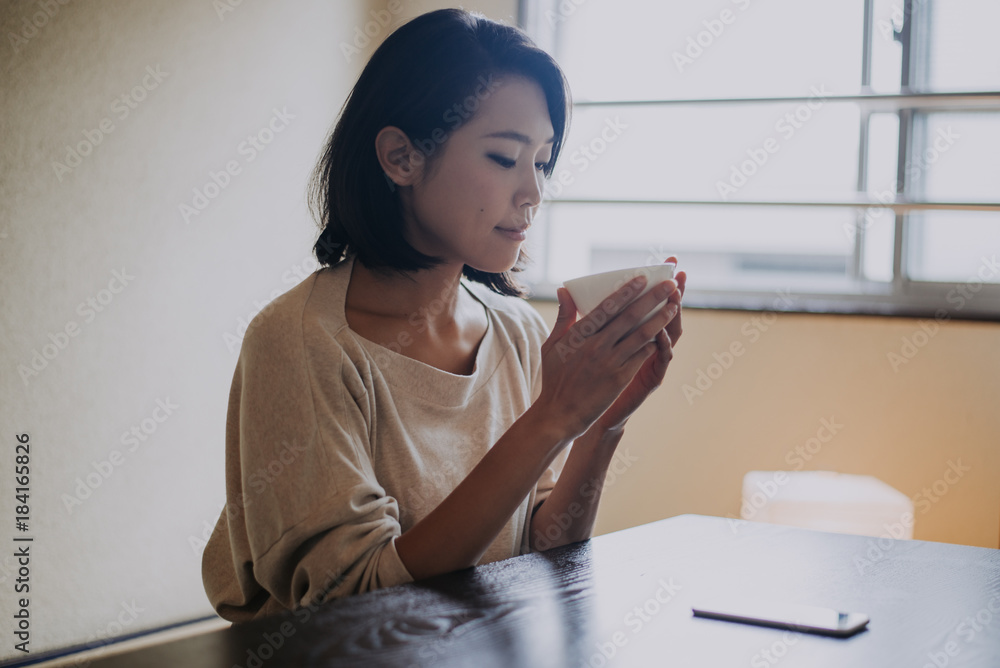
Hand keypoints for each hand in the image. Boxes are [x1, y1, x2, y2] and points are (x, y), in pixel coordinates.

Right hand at [536, 265, 681, 440]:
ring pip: (641, 335)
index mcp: (580, 334)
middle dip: (653, 298)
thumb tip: (565, 289)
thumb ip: (564, 316)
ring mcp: (610, 362)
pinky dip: (653, 344)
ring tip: (674, 306)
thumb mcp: (552, 344)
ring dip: (660, 319)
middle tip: (670, 284)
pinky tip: (663, 335)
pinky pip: (641, 356)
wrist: (560, 412)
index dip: (627, 290)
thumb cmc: (555, 377)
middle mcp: (597, 345)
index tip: (643, 277)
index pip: (608, 306)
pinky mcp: (620, 378)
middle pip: (630, 316)